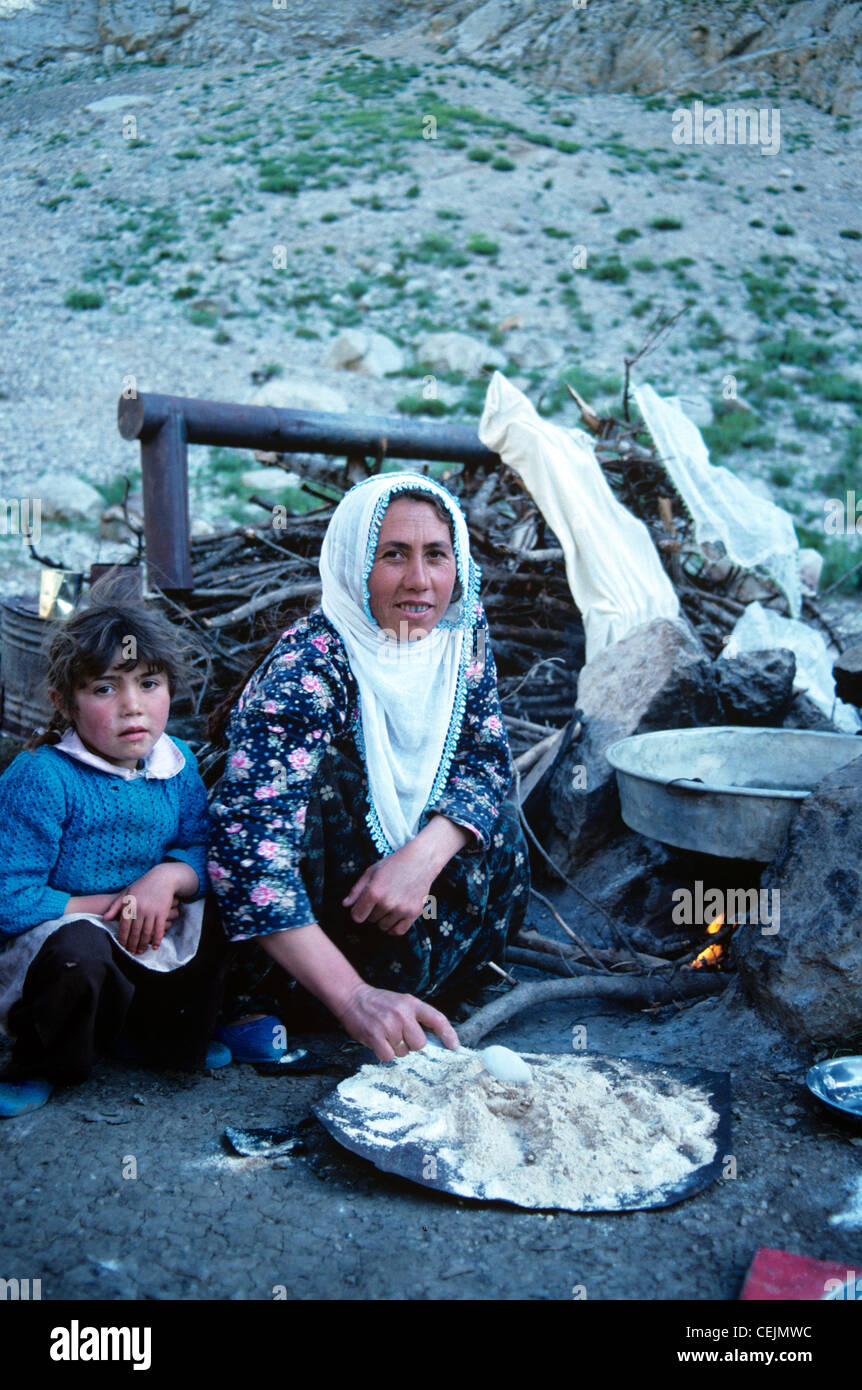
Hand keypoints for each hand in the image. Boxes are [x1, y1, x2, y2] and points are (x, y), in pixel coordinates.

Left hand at [103, 865, 185, 954]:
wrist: (162, 877)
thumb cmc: (142, 886)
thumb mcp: (126, 893)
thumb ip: (115, 906)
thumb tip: (105, 919)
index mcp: (129, 905)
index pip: (123, 927)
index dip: (122, 939)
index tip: (121, 947)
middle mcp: (140, 909)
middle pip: (135, 933)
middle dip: (132, 945)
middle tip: (131, 954)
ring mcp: (152, 911)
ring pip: (146, 933)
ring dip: (143, 945)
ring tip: (140, 952)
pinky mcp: (163, 912)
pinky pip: (159, 929)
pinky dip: (157, 939)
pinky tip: (154, 947)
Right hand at [335, 983, 458, 1061]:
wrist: (352, 997)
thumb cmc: (380, 1003)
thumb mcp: (402, 1002)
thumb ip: (416, 1017)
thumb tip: (434, 1040)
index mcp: (412, 1003)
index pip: (437, 1019)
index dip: (448, 1034)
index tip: (454, 1046)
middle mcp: (402, 1013)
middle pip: (420, 1044)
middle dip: (411, 1044)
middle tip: (399, 1035)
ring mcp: (388, 1025)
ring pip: (403, 1052)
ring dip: (396, 1048)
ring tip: (386, 1034)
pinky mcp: (375, 1036)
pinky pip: (389, 1056)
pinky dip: (384, 1053)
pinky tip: (378, 1041)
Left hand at [343, 842, 434, 936]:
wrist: (421, 860)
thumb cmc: (394, 864)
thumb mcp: (371, 872)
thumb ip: (357, 890)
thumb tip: (346, 905)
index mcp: (374, 892)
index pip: (357, 916)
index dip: (357, 911)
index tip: (361, 906)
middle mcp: (388, 903)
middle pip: (371, 920)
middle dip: (372, 911)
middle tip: (380, 898)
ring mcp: (402, 909)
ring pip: (384, 926)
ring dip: (383, 919)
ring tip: (389, 904)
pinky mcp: (414, 913)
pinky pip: (398, 931)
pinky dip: (394, 928)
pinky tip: (394, 917)